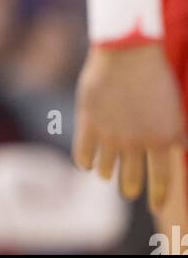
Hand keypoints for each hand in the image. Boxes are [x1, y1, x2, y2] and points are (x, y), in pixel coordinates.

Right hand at [73, 43, 186, 212]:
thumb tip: (175, 149)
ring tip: (106, 172)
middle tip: (128, 190)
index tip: (154, 206)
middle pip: (132, 179)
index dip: (158, 196)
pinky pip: (83, 155)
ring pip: (106, 170)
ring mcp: (111, 134)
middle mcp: (137, 143)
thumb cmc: (153, 74)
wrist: (127, 50)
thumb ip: (172, 133)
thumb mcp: (172, 108)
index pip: (162, 180)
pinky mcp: (89, 123)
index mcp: (163, 139)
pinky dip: (85, 162)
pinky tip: (86, 162)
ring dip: (107, 173)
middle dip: (130, 188)